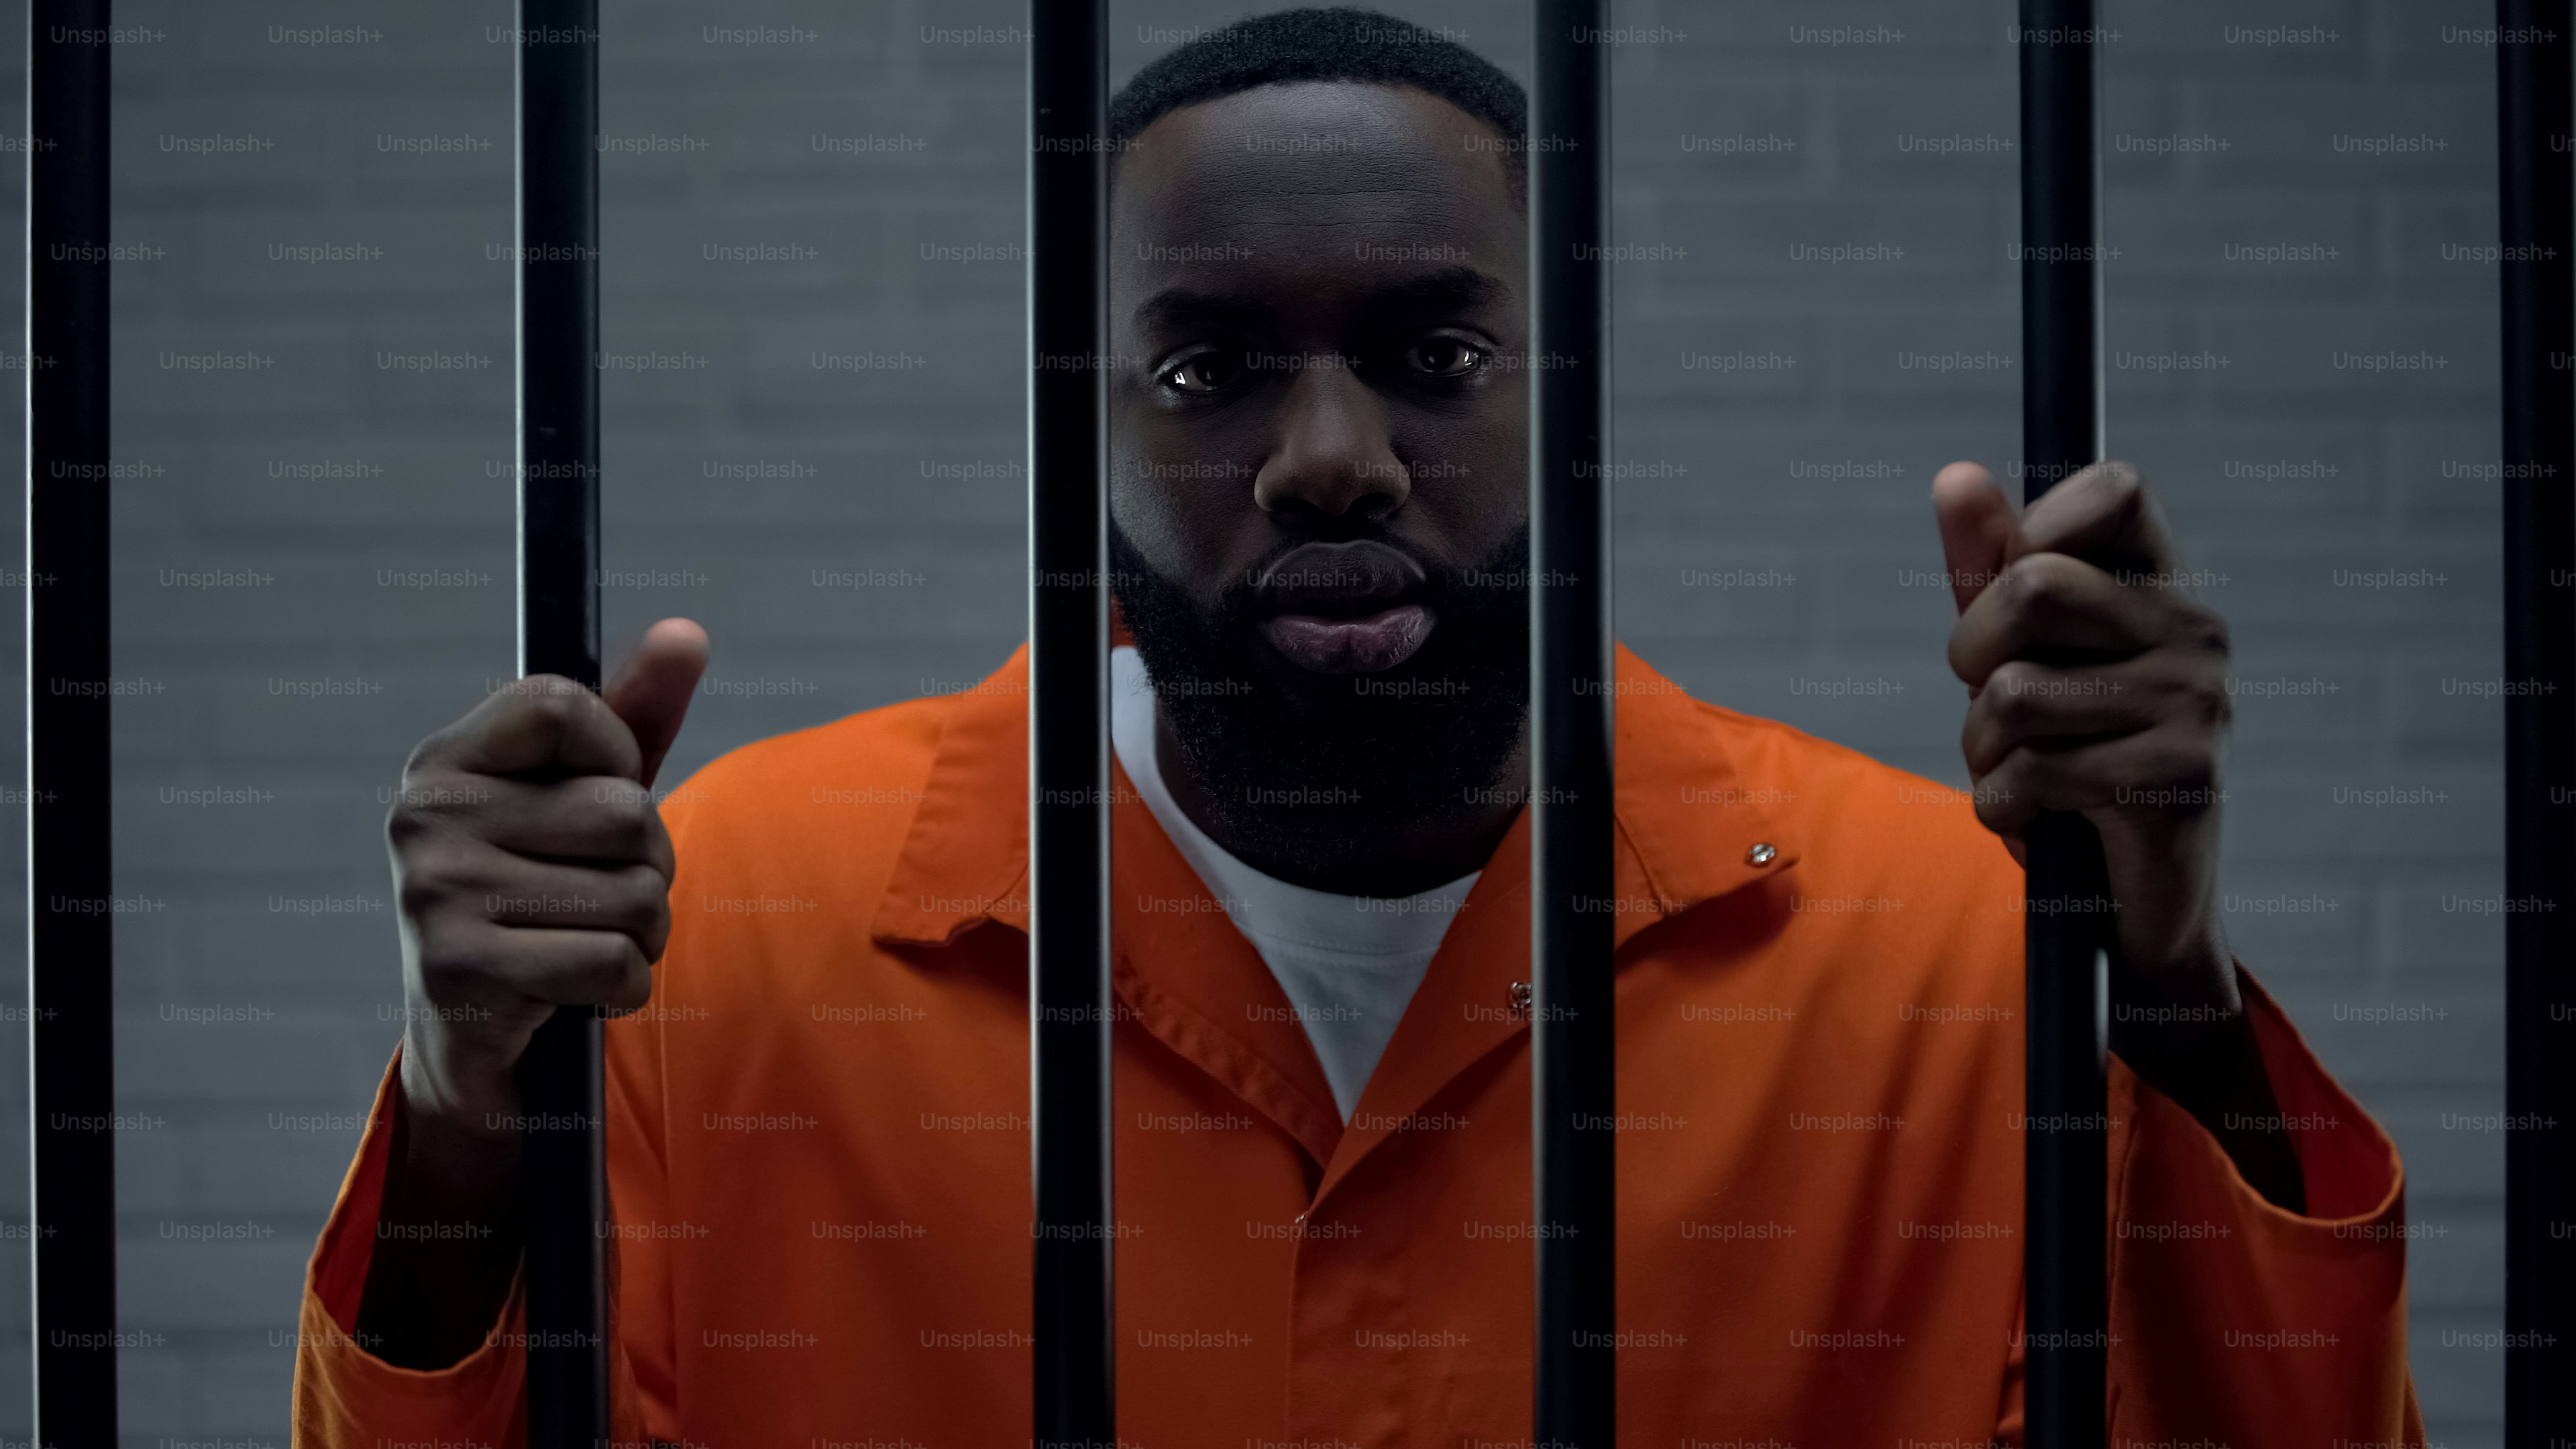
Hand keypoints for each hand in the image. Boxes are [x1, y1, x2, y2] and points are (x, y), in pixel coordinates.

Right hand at [362, 617, 708, 1366]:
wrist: (466, 1036)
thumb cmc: (536, 895)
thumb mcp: (579, 798)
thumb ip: (632, 717)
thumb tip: (686, 633)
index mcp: (446, 759)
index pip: (562, 704)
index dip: (616, 754)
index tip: (598, 794)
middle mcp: (425, 814)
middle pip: (625, 812)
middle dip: (646, 865)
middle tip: (595, 898)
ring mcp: (435, 891)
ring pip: (637, 893)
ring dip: (642, 933)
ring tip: (585, 943)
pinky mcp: (461, 970)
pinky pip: (615, 963)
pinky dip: (624, 987)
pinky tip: (576, 992)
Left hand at [1933, 465, 2301, 1208]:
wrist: (2126, 907)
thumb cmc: (2066, 762)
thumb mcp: (2016, 657)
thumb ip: (1988, 568)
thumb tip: (1955, 475)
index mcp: (2162, 588)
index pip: (2117, 489)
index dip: (2033, 531)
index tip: (2014, 602)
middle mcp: (2195, 633)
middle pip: (2032, 585)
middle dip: (1972, 656)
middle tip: (1995, 708)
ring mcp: (2195, 706)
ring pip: (2012, 692)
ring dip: (1984, 750)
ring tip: (2024, 773)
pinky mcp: (2176, 781)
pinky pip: (2028, 773)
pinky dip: (2003, 808)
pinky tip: (2044, 821)